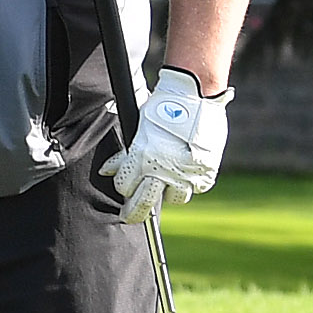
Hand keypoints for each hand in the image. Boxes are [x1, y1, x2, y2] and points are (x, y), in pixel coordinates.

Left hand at [108, 67, 229, 223]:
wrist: (195, 94)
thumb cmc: (163, 106)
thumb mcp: (138, 126)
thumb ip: (125, 153)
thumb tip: (107, 171)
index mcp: (142, 157)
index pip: (125, 187)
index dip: (123, 187)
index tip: (124, 187)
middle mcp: (163, 169)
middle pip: (144, 203)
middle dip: (134, 212)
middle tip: (130, 217)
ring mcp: (186, 173)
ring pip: (174, 198)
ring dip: (167, 194)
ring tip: (164, 187)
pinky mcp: (206, 172)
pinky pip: (196, 188)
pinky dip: (191, 184)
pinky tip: (186, 175)